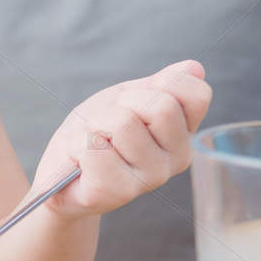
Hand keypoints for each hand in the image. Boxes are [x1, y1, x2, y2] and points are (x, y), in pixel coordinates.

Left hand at [37, 59, 211, 218]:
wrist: (63, 172)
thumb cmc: (96, 133)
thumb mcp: (127, 99)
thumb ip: (159, 85)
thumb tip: (193, 68)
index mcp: (183, 133)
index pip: (197, 94)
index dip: (163, 84)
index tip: (136, 100)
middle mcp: (176, 159)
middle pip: (161, 105)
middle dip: (122, 104)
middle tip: (107, 124)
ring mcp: (150, 178)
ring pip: (122, 122)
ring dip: (94, 124)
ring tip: (92, 142)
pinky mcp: (118, 191)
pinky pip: (92, 146)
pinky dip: (76, 144)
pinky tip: (80, 160)